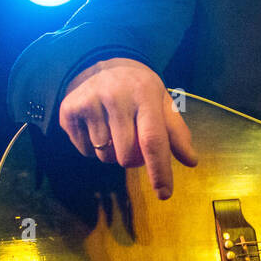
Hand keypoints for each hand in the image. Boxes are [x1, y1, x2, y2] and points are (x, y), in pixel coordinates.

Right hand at [58, 57, 197, 198]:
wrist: (105, 66)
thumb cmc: (141, 92)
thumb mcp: (162, 104)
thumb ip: (177, 133)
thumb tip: (192, 161)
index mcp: (145, 94)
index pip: (153, 140)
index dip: (159, 170)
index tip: (164, 194)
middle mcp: (116, 96)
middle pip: (126, 155)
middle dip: (132, 161)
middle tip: (132, 143)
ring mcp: (89, 101)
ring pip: (104, 155)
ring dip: (112, 154)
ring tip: (114, 131)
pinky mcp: (68, 110)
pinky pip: (84, 150)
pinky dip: (93, 149)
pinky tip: (97, 128)